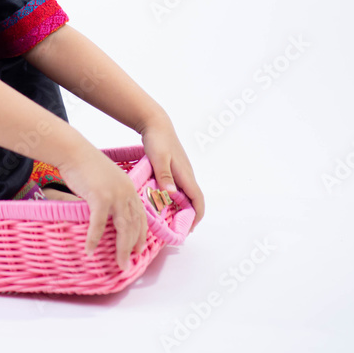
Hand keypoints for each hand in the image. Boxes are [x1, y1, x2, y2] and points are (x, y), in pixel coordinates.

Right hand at [56, 145, 146, 270]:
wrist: (74, 151)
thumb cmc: (86, 165)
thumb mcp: (106, 180)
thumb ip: (112, 195)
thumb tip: (109, 212)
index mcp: (130, 188)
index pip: (141, 216)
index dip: (141, 235)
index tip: (139, 249)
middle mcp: (127, 193)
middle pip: (134, 226)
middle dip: (132, 247)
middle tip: (128, 263)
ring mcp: (115, 195)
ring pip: (123, 229)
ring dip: (121, 250)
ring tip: (119, 264)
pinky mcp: (100, 197)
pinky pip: (99, 225)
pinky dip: (94, 239)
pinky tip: (90, 250)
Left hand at [140, 116, 204, 232]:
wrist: (156, 123)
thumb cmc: (157, 139)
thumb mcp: (158, 158)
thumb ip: (165, 176)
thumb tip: (172, 194)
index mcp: (185, 175)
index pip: (197, 200)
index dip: (197, 216)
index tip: (189, 229)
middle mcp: (187, 175)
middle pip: (194, 199)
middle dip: (189, 215)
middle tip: (177, 229)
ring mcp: (182, 171)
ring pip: (187, 193)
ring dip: (182, 207)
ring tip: (170, 219)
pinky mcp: (175, 168)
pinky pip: (179, 187)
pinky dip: (176, 197)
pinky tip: (163, 200)